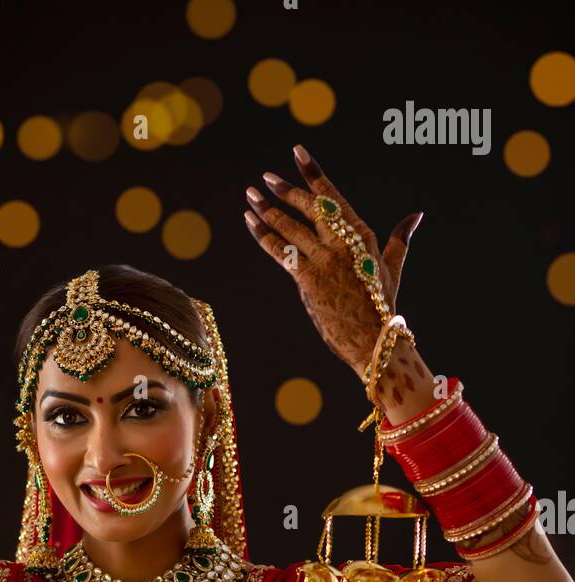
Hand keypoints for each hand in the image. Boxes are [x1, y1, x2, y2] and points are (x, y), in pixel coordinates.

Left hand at [244, 145, 422, 378]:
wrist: (373, 341)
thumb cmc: (382, 306)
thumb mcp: (393, 267)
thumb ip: (401, 238)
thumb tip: (417, 215)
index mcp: (362, 235)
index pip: (332, 197)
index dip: (313, 173)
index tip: (298, 152)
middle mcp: (342, 243)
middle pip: (309, 207)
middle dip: (286, 190)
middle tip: (267, 177)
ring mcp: (324, 260)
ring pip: (290, 227)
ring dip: (267, 210)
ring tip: (251, 195)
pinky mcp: (308, 280)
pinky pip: (281, 251)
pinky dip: (263, 235)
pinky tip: (250, 221)